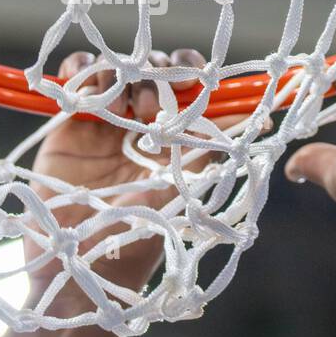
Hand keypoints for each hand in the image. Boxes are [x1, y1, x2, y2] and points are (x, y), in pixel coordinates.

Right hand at [25, 48, 209, 312]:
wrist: (79, 265)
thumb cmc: (136, 240)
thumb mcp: (180, 194)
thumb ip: (209, 154)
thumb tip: (263, 124)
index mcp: (175, 139)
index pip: (190, 89)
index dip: (195, 73)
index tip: (199, 78)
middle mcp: (143, 125)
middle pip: (155, 72)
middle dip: (159, 78)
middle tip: (155, 110)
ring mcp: (107, 121)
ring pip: (119, 70)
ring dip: (121, 77)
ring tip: (120, 110)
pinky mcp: (71, 123)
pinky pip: (77, 81)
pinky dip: (80, 71)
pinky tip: (80, 82)